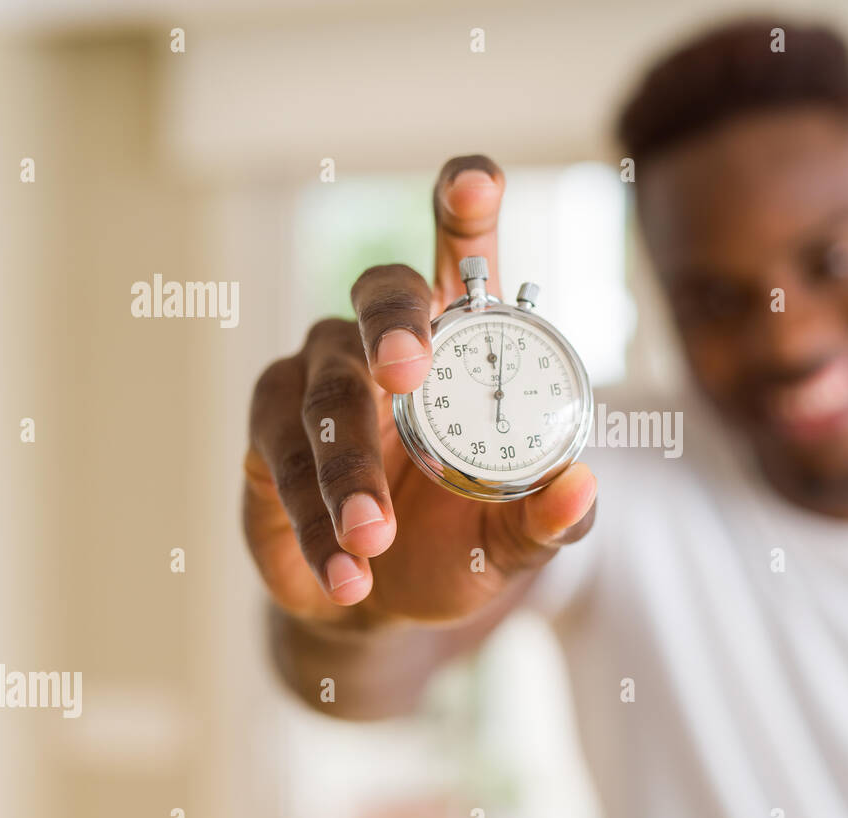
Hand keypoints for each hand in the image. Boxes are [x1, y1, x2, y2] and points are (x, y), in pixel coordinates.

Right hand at [243, 155, 596, 626]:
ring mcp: (316, 383)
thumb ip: (547, 517)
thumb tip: (582, 485)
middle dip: (392, 323)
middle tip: (407, 370)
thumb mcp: (510, 541)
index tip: (478, 180)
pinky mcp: (265, 439)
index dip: (465, 205)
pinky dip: (315, 523)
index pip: (460, 253)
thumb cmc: (453, 545)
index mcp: (456, 345)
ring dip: (348, 470)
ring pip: (324, 397)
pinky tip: (346, 572)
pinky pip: (282, 465)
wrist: (376, 606)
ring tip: (376, 539)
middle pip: (379, 294)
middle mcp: (382, 344)